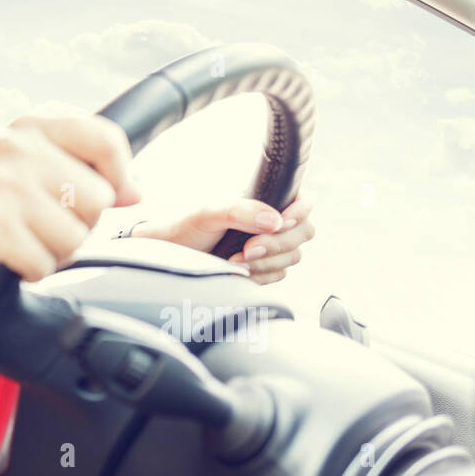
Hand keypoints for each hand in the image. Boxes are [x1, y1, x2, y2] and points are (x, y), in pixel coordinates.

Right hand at [0, 115, 141, 281]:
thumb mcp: (17, 158)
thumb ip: (75, 165)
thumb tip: (135, 192)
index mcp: (30, 129)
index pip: (105, 138)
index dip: (122, 172)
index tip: (118, 193)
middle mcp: (17, 152)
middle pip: (97, 199)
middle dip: (80, 222)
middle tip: (44, 223)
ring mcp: (2, 189)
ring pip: (75, 237)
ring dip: (56, 250)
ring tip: (25, 239)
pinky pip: (44, 264)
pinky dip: (32, 269)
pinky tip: (9, 256)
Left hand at [131, 196, 314, 283]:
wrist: (171, 256)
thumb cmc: (186, 227)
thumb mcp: (209, 212)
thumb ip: (240, 211)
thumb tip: (274, 220)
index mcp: (264, 199)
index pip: (304, 201)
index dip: (299, 212)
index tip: (281, 223)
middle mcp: (271, 221)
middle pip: (304, 232)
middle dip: (277, 244)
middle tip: (248, 249)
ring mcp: (270, 245)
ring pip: (293, 256)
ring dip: (266, 262)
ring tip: (234, 260)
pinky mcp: (264, 268)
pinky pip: (279, 275)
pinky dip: (260, 276)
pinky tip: (237, 272)